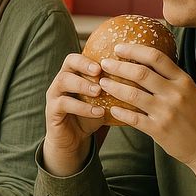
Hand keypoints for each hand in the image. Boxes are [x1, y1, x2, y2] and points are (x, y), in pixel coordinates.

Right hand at [43, 52, 106, 175]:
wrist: (73, 139)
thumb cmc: (90, 115)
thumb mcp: (103, 99)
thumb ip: (115, 88)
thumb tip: (143, 79)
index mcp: (74, 73)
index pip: (78, 56)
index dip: (90, 57)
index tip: (106, 62)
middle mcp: (61, 80)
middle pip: (68, 63)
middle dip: (85, 66)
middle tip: (100, 73)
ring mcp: (54, 95)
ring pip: (63, 81)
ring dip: (83, 84)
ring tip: (99, 91)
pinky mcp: (52, 111)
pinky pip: (64, 104)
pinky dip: (82, 107)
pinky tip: (98, 112)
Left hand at [99, 43, 195, 194]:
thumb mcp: (191, 92)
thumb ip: (171, 79)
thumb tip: (145, 63)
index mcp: (183, 80)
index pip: (156, 57)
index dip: (134, 50)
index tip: (118, 47)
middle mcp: (175, 94)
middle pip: (140, 73)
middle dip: (118, 66)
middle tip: (104, 63)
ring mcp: (166, 112)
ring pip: (132, 94)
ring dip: (114, 87)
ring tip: (102, 83)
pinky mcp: (159, 130)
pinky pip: (133, 118)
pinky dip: (119, 112)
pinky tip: (111, 108)